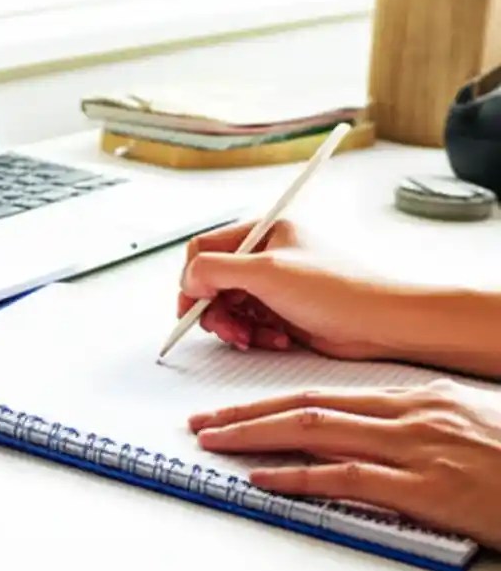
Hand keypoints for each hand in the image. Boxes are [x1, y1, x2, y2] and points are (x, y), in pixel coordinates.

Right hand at [178, 220, 395, 359]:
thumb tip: (188, 280)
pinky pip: (249, 324)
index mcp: (264, 231)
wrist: (383, 323)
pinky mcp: (283, 312)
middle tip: (225, 328)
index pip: (204, 248)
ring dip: (235, 326)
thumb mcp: (266, 272)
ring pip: (228, 306)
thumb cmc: (338, 290)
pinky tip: (276, 340)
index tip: (196, 304)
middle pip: (212, 282)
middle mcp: (267, 255)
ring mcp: (275, 285)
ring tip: (253, 337)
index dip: (194, 278)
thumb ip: (215, 269)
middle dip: (215, 309)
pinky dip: (255, 335)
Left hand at [190, 379, 500, 550]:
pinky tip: (264, 478)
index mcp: (415, 399)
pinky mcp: (424, 489)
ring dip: (256, 438)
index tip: (233, 408)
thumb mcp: (460, 427)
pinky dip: (298, 477)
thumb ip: (409, 426)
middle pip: (307, 407)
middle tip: (203, 423)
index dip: (270, 401)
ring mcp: (415, 451)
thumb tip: (360, 435)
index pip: (324, 394)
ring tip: (215, 443)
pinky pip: (346, 479)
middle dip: (247, 414)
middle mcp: (408, 417)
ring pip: (315, 434)